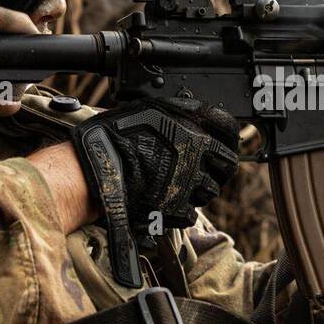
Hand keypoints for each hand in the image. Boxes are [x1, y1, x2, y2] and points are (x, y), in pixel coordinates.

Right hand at [71, 98, 239, 232]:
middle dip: (219, 168)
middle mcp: (197, 149)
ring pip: (211, 190)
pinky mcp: (179, 207)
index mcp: (191, 121)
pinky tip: (165, 201)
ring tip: (177, 185)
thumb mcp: (146, 110)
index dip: (227, 136)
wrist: (95, 170)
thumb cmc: (111, 136)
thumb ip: (175, 114)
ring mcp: (191, 179)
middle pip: (228, 163)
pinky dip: (180, 210)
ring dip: (199, 190)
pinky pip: (191, 212)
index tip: (224, 142)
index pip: (229, 127)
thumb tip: (191, 116)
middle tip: (202, 169)